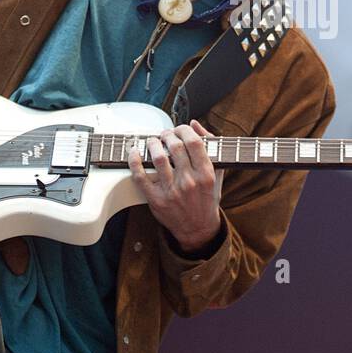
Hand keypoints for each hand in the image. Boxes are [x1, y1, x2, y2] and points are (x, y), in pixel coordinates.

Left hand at [127, 120, 223, 252]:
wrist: (198, 228)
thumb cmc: (207, 198)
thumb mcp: (216, 172)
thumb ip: (209, 145)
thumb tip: (195, 124)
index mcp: (206, 174)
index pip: (194, 142)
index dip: (184, 129)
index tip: (180, 129)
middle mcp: (190, 181)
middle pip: (175, 146)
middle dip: (167, 135)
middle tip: (165, 135)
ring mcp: (172, 191)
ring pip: (158, 158)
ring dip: (152, 143)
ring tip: (152, 141)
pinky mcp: (156, 200)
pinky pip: (140, 176)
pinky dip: (134, 161)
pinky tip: (134, 152)